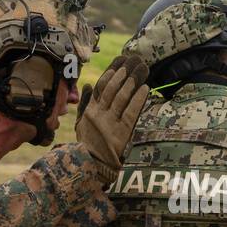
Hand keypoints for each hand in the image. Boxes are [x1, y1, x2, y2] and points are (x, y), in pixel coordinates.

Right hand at [76, 55, 148, 175]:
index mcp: (89, 110)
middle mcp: (98, 114)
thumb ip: (84, 103)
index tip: (121, 60)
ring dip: (131, 82)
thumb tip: (88, 84)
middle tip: (134, 60)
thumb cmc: (87, 144)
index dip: (112, 71)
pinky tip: (145, 89)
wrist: (90, 166)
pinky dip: (138, 99)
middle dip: (124, 72)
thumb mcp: (81, 124)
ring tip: (141, 70)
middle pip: (112, 88)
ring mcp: (109, 123)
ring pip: (120, 97)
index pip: (101, 85)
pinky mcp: (120, 133)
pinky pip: (130, 112)